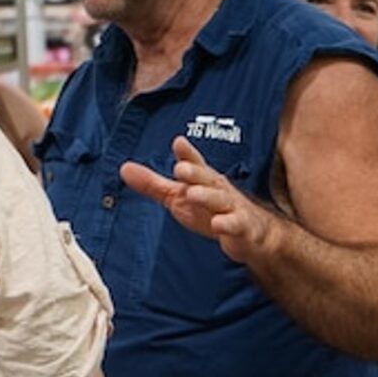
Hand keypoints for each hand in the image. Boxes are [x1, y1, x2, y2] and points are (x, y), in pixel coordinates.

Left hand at [120, 137, 274, 263]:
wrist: (253, 233)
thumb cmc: (213, 209)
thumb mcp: (179, 196)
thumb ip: (153, 184)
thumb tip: (124, 169)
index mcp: (203, 179)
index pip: (195, 164)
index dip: (187, 154)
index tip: (178, 142)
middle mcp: (219, 190)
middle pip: (207, 179)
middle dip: (195, 173)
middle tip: (180, 169)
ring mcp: (232, 208)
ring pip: (220, 200)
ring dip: (207, 196)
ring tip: (193, 193)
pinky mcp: (242, 228)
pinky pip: (236, 225)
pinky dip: (228, 224)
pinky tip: (218, 224)